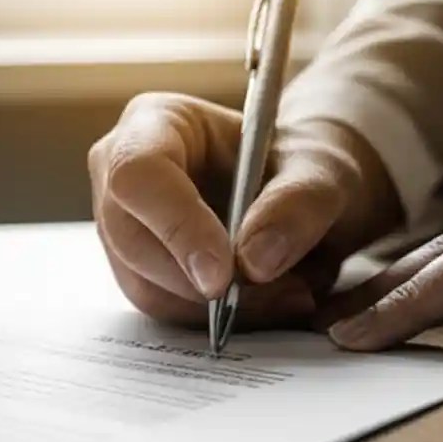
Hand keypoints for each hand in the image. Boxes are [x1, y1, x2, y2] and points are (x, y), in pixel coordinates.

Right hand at [87, 92, 402, 327]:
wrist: (298, 191)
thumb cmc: (301, 163)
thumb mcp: (322, 168)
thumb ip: (298, 203)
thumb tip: (254, 261)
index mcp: (155, 123)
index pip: (138, 173)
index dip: (175, 225)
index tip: (224, 274)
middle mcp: (119, 172)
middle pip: (131, 240)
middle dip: (201, 281)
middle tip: (281, 291)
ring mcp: (121, 225)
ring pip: (146, 285)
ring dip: (216, 308)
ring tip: (287, 295)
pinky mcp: (137, 269)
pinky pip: (162, 308)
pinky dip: (214, 319)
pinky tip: (264, 304)